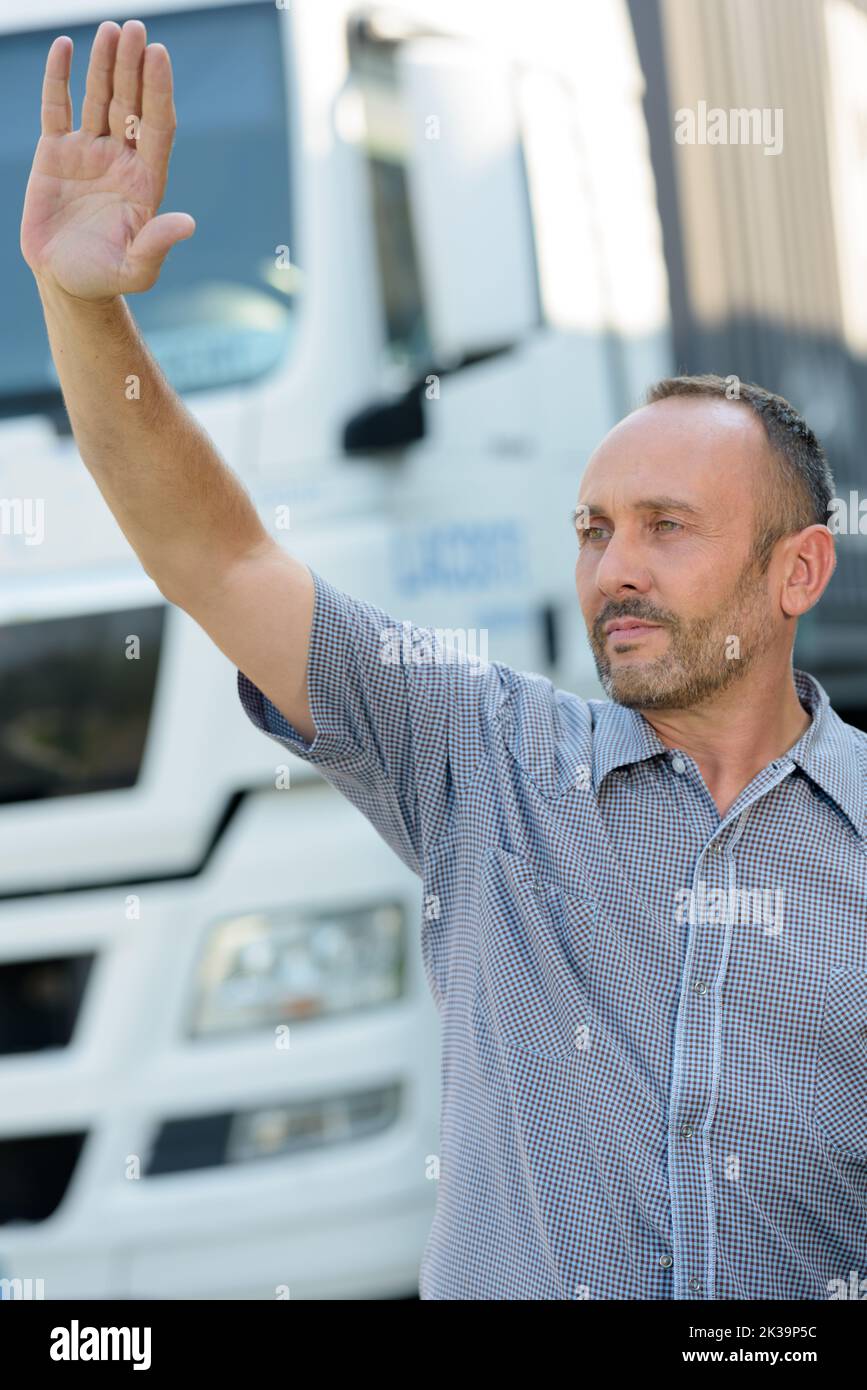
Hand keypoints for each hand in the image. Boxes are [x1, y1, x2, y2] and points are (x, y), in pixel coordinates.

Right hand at [20, 18, 194, 301]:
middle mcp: (121, 159)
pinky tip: (64, 48)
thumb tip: (188, 224)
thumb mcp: (135, 269)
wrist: (63, 281)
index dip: (158, 91)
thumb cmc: (104, 277)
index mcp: (145, 181)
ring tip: (109, 30)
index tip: (159, 55)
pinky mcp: (56, 152)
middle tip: (135, 29)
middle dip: (133, 68)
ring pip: (98, 98)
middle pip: (131, 104)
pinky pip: (57, 107)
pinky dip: (59, 77)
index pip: (157, 126)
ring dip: (104, 64)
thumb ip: (158, 245)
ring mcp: (89, 152)